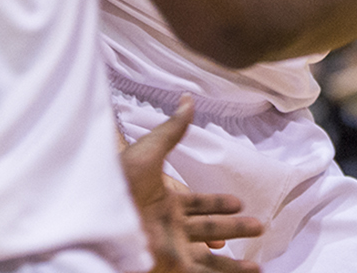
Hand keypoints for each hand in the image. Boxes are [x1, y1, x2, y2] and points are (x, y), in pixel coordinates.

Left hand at [122, 97, 262, 272]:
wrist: (98, 211)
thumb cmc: (118, 179)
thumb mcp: (149, 150)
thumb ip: (172, 130)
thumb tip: (187, 100)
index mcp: (164, 202)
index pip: (196, 204)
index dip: (217, 203)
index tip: (238, 202)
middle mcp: (169, 227)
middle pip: (208, 230)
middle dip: (233, 229)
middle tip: (258, 226)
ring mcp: (171, 248)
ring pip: (209, 258)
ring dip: (232, 263)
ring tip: (257, 267)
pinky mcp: (170, 265)